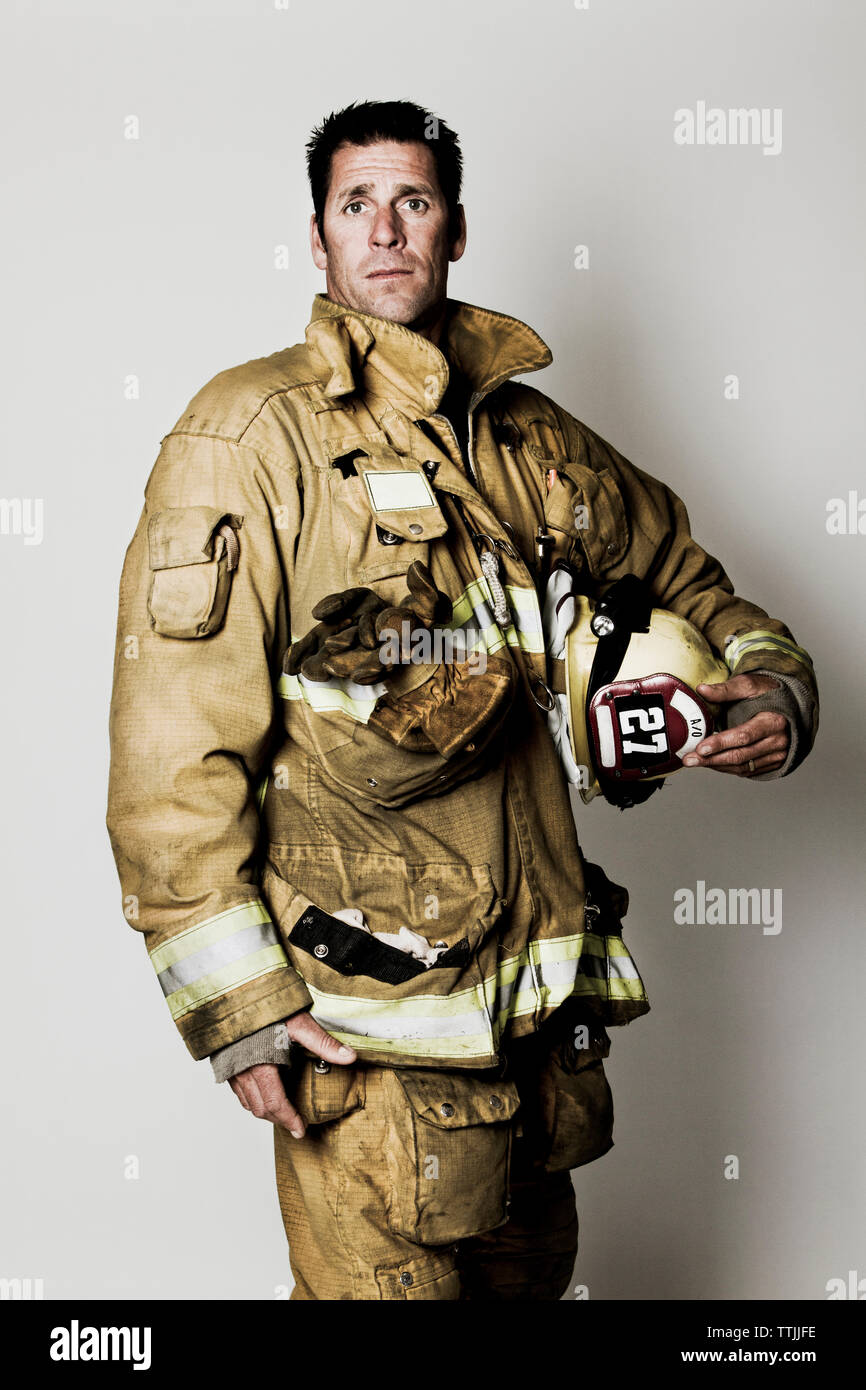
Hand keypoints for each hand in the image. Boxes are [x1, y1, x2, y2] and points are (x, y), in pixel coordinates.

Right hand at [227, 1010, 355, 1138]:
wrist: (233, 993)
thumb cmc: (265, 1006)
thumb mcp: (298, 1023)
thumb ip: (322, 1043)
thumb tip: (350, 1057)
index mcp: (261, 1066)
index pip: (275, 1104)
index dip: (289, 1119)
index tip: (301, 1129)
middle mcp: (242, 1072)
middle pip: (260, 1108)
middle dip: (279, 1120)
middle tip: (295, 1125)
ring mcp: (231, 1068)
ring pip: (247, 1102)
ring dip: (264, 1111)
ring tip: (282, 1113)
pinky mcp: (225, 1062)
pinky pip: (237, 1091)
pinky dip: (251, 1099)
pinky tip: (264, 1093)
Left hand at [682, 673, 788, 776]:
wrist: (791, 705)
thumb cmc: (769, 693)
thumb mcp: (750, 685)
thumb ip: (726, 689)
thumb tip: (701, 689)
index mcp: (774, 721)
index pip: (744, 736)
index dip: (721, 743)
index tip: (700, 748)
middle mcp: (779, 741)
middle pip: (740, 756)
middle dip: (712, 759)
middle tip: (688, 760)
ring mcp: (778, 755)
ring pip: (743, 767)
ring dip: (717, 766)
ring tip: (696, 762)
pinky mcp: (775, 763)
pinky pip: (748, 771)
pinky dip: (729, 768)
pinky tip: (712, 762)